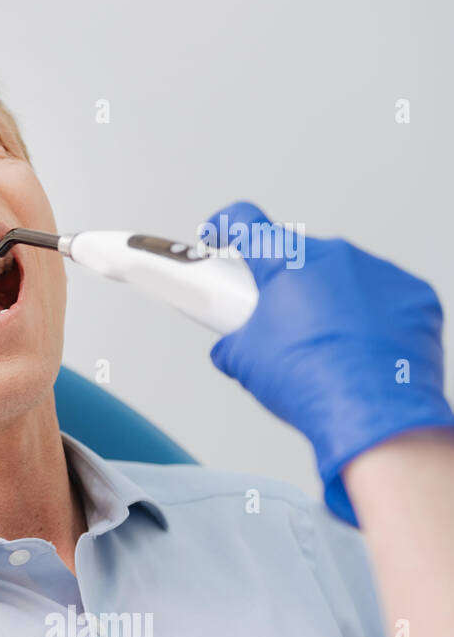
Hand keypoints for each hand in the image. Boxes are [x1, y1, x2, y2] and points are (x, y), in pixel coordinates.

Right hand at [204, 201, 453, 525]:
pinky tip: (358, 351)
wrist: (371, 413)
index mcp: (288, 262)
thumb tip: (233, 346)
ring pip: (344, 277)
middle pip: (300, 258)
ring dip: (328, 301)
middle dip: (284, 284)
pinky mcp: (414, 297)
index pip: (247, 223)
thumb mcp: (244, 361)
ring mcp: (381, 274)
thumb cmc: (313, 382)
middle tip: (273, 320)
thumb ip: (233, 338)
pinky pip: (384, 298)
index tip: (221, 233)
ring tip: (321, 348)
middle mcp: (337, 257)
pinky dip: (369, 318)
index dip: (226, 226)